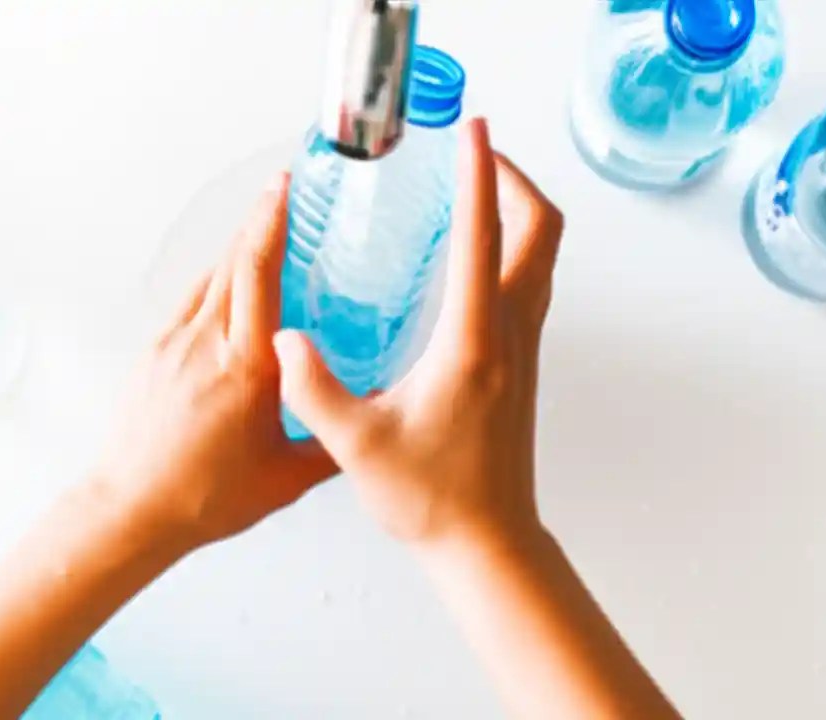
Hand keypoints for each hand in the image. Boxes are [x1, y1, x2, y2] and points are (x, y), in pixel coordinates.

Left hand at [94, 173, 336, 549]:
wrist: (132, 508)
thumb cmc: (207, 497)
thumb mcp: (288, 478)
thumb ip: (336, 442)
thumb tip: (372, 418)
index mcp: (245, 367)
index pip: (258, 272)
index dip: (270, 221)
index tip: (284, 186)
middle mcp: (205, 344)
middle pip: (232, 261)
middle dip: (258, 219)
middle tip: (284, 189)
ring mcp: (173, 345)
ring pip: (210, 278)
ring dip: (236, 249)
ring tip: (263, 233)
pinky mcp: (154, 354)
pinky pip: (190, 303)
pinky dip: (215, 283)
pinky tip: (229, 288)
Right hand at [273, 118, 563, 547]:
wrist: (486, 543)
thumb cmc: (432, 499)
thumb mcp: (357, 446)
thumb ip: (313, 390)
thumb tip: (282, 342)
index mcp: (472, 343)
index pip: (484, 238)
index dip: (478, 176)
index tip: (470, 132)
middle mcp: (508, 336)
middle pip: (542, 231)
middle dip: (513, 180)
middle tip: (473, 155)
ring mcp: (522, 349)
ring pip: (544, 256)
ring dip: (519, 212)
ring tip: (474, 192)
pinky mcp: (519, 364)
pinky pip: (531, 283)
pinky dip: (513, 248)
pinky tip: (469, 260)